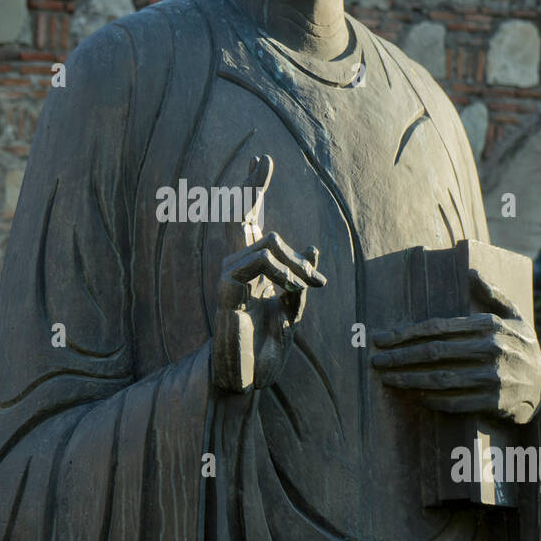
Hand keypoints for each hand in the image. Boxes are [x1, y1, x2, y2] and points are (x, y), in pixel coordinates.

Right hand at [212, 153, 326, 392]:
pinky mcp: (226, 289)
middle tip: (262, 159)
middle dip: (252, 186)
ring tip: (308, 287)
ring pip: (267, 242)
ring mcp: (229, 276)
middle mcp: (236, 267)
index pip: (250, 222)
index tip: (262, 162)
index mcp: (253, 270)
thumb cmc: (265, 351)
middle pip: (240, 216)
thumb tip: (313, 250)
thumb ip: (300, 282)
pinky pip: (258, 261)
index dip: (254, 191)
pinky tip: (291, 290)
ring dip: (295, 263)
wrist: (247, 381)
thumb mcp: (293, 311)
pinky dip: (282, 272)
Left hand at [370, 267, 540, 424]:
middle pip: (434, 352)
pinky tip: (415, 396)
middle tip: (376, 360)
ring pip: (441, 378)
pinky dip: (432, 400)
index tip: (382, 337)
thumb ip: (492, 294)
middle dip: (400, 356)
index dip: (406, 332)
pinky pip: (456, 401)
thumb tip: (471, 272)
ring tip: (388, 379)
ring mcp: (492, 377)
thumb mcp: (514, 316)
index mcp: (490, 325)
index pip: (438, 327)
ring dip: (410, 379)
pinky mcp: (494, 401)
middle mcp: (491, 349)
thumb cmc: (521, 346)